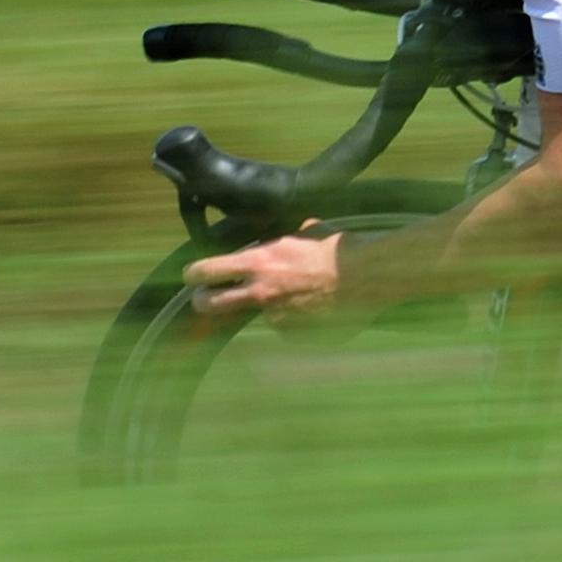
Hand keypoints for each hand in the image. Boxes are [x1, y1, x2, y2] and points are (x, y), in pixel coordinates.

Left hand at [183, 227, 348, 332]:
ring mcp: (276, 316)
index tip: (193, 275)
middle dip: (204, 300)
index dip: (193, 274)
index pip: (206, 270)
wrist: (368, 274)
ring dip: (270, 307)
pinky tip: (318, 307)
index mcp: (259, 260)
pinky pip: (287, 327)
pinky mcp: (294, 332)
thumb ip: (286, 236)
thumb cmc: (339, 248)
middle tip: (209, 298)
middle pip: (210, 302)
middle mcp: (260, 291)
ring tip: (303, 294)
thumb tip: (286, 229)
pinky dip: (297, 320)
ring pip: (258, 313)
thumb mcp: (306, 230)